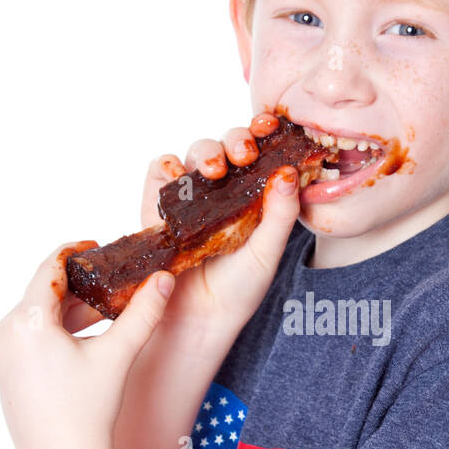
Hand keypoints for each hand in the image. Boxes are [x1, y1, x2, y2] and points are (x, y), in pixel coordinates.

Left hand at [0, 245, 177, 448]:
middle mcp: (4, 334)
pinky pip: (30, 338)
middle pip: (44, 293)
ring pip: (38, 317)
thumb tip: (164, 278)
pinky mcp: (4, 374)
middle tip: (112, 283)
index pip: (50, 268)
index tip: (98, 247)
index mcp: (26, 321)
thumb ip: (143, 312)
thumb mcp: (118, 355)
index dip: (77, 253)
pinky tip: (86, 343)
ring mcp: (0, 356)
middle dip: (80, 287)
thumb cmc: (89, 414)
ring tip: (105, 315)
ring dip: (70, 312)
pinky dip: (56, 332)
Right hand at [142, 113, 299, 339]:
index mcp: (256, 194)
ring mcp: (192, 194)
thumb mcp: (267, 253)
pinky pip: (160, 170)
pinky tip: (178, 173)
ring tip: (215, 170)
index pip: (263, 152)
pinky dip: (167, 164)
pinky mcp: (159, 203)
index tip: (273, 129)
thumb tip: (288, 172)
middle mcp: (225, 188)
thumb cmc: (238, 290)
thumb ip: (280, 215)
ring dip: (206, 151)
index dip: (266, 134)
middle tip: (244, 154)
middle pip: (228, 144)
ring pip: (197, 152)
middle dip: (236, 140)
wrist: (197, 320)